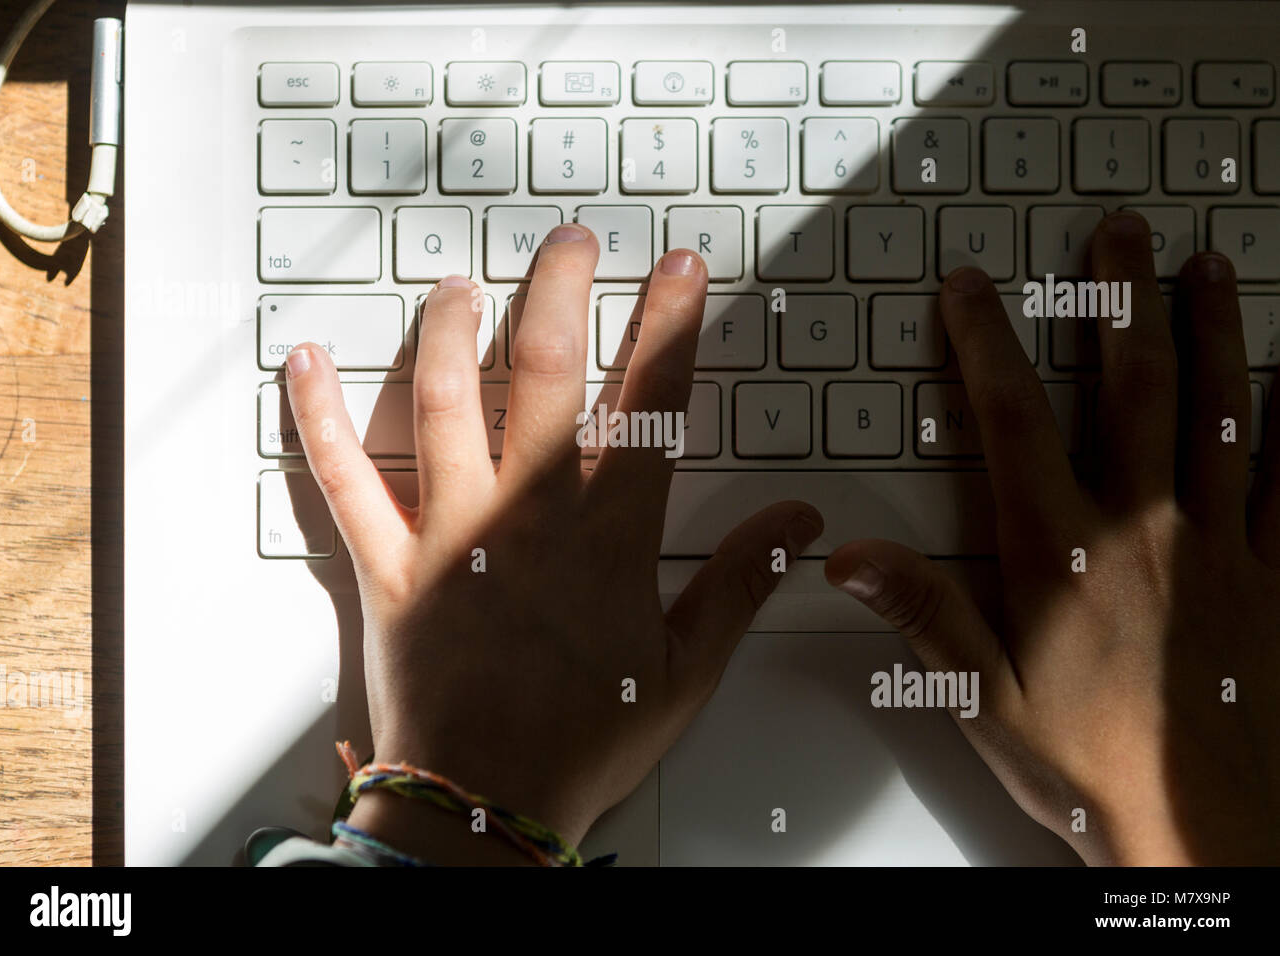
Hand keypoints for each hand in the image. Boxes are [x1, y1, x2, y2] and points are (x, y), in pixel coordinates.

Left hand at [283, 223, 821, 861]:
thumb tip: (800, 524)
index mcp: (608, 535)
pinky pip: (344, 476)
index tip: (678, 268)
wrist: (486, 805)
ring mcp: (451, 531)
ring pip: (445, 400)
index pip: (651, 402)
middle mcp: (528, 513)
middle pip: (546, 370)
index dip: (670, 323)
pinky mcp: (388, 562)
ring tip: (461, 283)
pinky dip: (319, 415)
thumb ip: (742, 582)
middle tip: (568, 240)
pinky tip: (305, 358)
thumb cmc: (586, 741)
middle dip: (560, 288)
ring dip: (453, 328)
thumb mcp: (687, 667)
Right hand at [826, 211, 1279, 864]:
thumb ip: (920, 614)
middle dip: (1119, 299)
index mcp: (1062, 550)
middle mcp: (1143, 528)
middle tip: (1118, 229)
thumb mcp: (980, 698)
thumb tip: (848, 555)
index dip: (985, 341)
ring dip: (1212, 333)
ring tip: (1207, 267)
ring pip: (1220, 415)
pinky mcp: (1270, 578)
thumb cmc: (1088, 764)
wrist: (1200, 829)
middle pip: (1132, 388)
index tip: (971, 286)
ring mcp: (1217, 547)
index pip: (1014, 419)